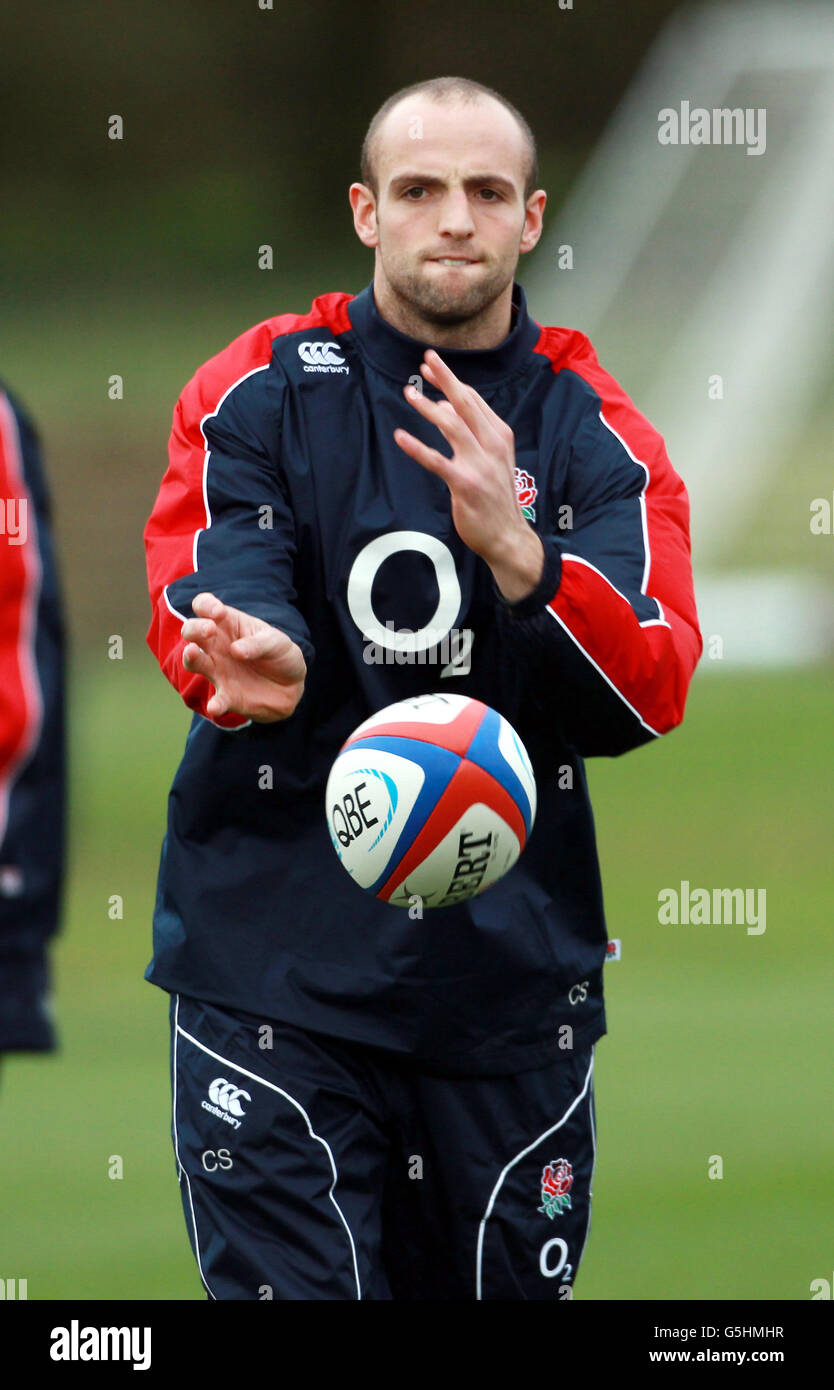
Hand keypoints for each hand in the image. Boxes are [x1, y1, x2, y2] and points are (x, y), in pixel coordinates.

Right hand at [181, 592, 305, 721]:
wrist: (292, 687)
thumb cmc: (280, 655)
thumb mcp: (277, 642)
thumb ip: (258, 643)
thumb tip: (235, 650)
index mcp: (228, 624)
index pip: (205, 606)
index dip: (205, 605)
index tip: (218, 612)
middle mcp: (216, 646)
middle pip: (191, 630)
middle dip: (194, 628)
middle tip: (209, 630)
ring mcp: (218, 670)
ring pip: (192, 661)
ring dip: (189, 656)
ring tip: (193, 653)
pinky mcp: (227, 696)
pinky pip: (216, 700)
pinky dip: (215, 704)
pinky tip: (216, 706)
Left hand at [394, 349, 543, 601]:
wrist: (508, 534)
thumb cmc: (495, 496)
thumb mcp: (490, 458)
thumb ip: (470, 432)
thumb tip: (444, 406)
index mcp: (500, 436)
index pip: (473, 400)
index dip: (452, 380)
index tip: (432, 365)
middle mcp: (492, 445)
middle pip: (465, 404)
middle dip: (445, 379)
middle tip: (426, 359)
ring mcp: (480, 464)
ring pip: (451, 426)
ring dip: (428, 407)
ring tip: (408, 393)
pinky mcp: (464, 484)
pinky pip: (436, 461)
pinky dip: (417, 447)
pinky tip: (400, 436)